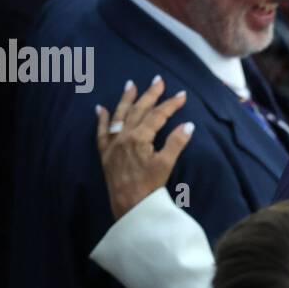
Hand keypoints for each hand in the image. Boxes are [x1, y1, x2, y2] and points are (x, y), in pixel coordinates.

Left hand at [96, 76, 193, 219]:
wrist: (129, 206)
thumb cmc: (149, 187)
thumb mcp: (166, 165)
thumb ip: (176, 143)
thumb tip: (188, 125)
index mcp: (139, 138)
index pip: (157, 115)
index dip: (170, 104)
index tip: (182, 95)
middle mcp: (124, 137)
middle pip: (138, 110)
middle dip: (149, 94)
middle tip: (157, 80)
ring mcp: (113, 144)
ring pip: (119, 116)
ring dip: (126, 99)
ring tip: (130, 85)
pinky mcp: (105, 154)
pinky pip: (102, 132)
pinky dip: (102, 119)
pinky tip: (100, 108)